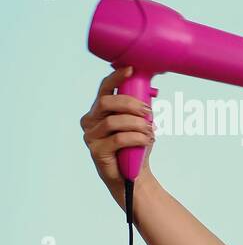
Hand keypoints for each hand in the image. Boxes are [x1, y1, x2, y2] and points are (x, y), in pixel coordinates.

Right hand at [81, 65, 156, 201]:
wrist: (135, 175)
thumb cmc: (136, 147)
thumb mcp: (141, 123)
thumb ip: (141, 108)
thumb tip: (151, 90)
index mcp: (99, 111)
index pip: (104, 89)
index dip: (116, 78)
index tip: (131, 69)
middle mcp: (90, 121)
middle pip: (107, 102)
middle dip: (131, 104)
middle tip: (148, 112)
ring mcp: (90, 136)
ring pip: (114, 122)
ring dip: (137, 124)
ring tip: (150, 131)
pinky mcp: (96, 151)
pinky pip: (118, 139)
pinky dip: (137, 138)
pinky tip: (147, 141)